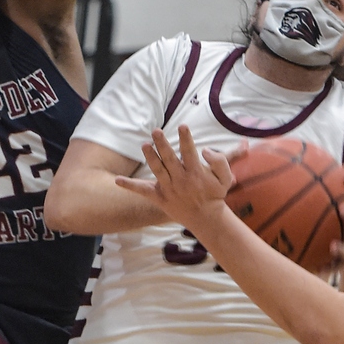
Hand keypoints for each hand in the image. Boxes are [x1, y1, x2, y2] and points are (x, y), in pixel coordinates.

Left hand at [116, 126, 232, 229]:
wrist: (205, 218)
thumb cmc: (215, 194)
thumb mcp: (225, 178)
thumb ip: (220, 162)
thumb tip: (205, 150)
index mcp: (196, 173)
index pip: (190, 152)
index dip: (186, 139)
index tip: (182, 126)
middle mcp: (181, 180)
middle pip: (169, 159)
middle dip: (163, 144)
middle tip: (156, 131)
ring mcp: (169, 189)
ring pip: (157, 171)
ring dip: (150, 157)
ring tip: (145, 145)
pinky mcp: (159, 197)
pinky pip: (143, 191)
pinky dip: (130, 186)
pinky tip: (117, 180)